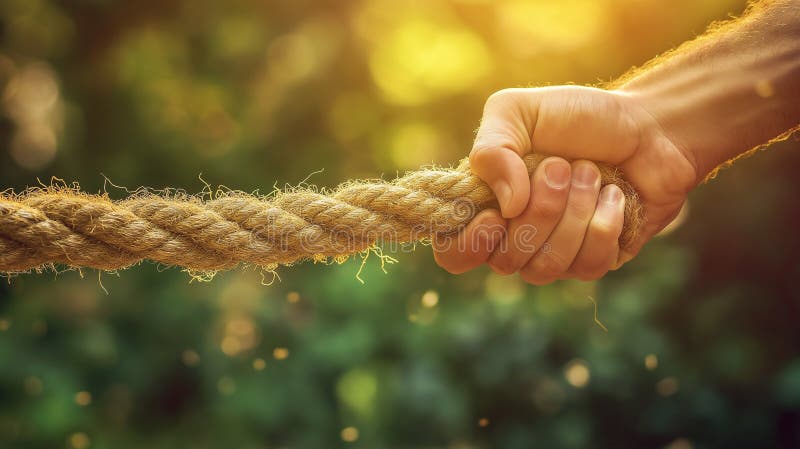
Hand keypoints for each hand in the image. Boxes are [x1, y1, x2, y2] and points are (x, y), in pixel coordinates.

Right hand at [433, 86, 697, 283]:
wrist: (649, 126)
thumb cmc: (577, 116)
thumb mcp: (519, 110)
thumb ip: (493, 148)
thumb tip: (507, 206)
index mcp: (485, 204)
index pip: (453, 254)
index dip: (468, 244)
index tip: (494, 214)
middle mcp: (514, 237)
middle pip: (505, 261)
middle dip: (540, 210)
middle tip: (562, 164)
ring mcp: (554, 254)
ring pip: (547, 267)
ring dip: (575, 213)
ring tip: (592, 173)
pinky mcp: (594, 261)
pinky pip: (588, 266)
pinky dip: (605, 223)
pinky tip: (614, 196)